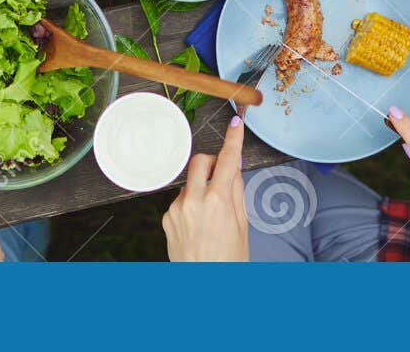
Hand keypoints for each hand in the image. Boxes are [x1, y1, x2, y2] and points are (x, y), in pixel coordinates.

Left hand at [163, 114, 248, 260]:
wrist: (205, 287)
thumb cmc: (229, 261)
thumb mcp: (242, 225)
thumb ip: (237, 192)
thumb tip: (234, 168)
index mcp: (218, 202)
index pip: (228, 160)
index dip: (233, 139)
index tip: (236, 123)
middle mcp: (194, 202)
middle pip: (200, 161)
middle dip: (211, 161)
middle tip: (221, 173)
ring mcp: (177, 210)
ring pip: (190, 182)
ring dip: (201, 187)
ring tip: (211, 214)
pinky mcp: (167, 218)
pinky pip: (181, 200)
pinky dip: (191, 204)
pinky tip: (199, 225)